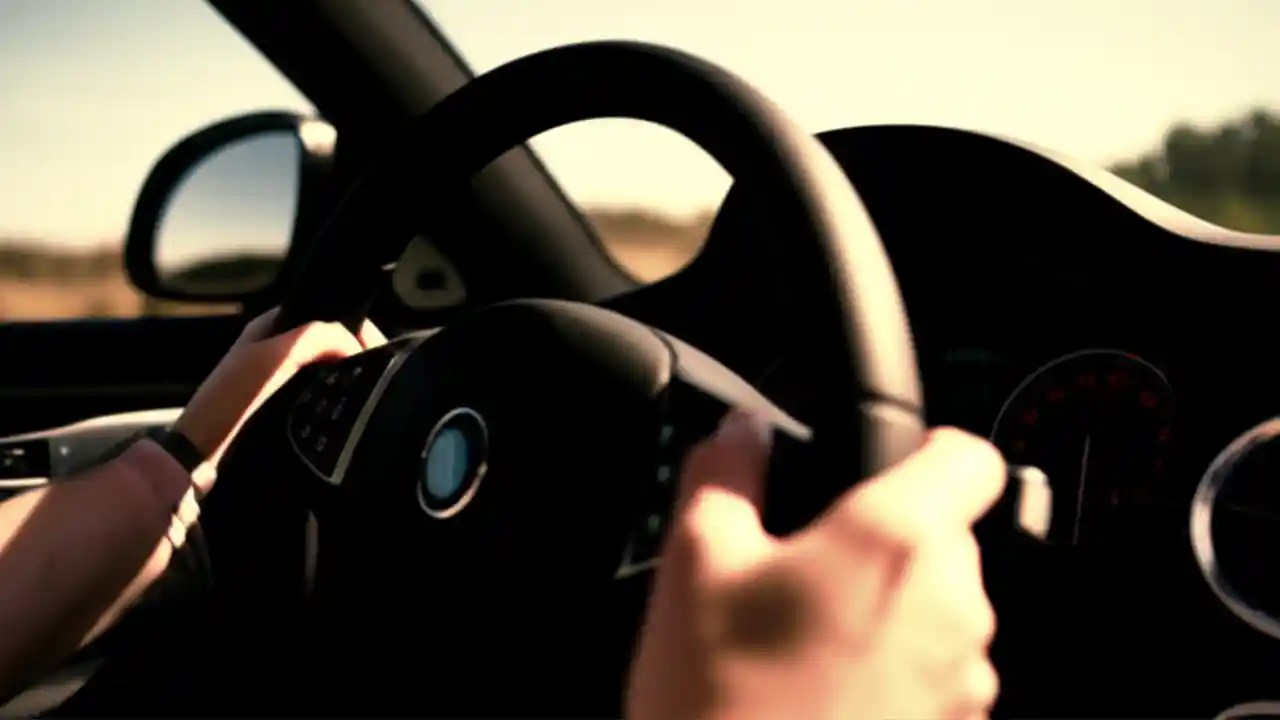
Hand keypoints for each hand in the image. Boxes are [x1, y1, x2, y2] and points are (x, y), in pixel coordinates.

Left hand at [173, 308, 384, 484]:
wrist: (200, 455)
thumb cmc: (232, 399)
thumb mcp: (274, 355)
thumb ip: (317, 337)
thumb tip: (356, 348)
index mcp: (272, 326)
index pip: (326, 314)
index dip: (356, 328)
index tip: (382, 351)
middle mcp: (276, 349)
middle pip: (330, 344)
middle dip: (357, 354)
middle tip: (383, 375)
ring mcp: (279, 381)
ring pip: (327, 371)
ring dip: (348, 379)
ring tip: (373, 393)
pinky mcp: (282, 410)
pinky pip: (319, 397)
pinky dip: (336, 400)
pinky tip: (350, 411)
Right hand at [627, 412, 1004, 719]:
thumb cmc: (723, 703)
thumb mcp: (694, 565)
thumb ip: (726, 472)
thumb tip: (743, 432)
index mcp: (896, 540)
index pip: (965, 455)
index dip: (922, 447)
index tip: (882, 462)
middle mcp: (952, 607)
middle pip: (943, 537)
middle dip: (880, 543)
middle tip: (800, 571)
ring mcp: (962, 681)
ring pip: (936, 611)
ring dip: (885, 612)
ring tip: (801, 644)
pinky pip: (931, 675)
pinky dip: (890, 671)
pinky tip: (820, 694)